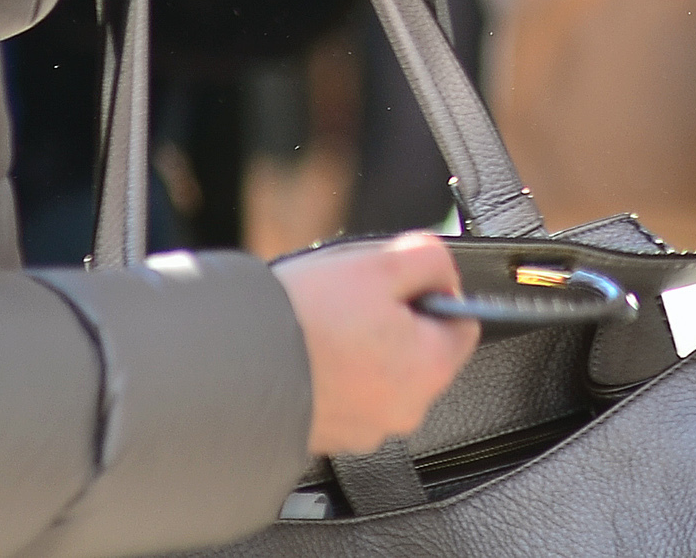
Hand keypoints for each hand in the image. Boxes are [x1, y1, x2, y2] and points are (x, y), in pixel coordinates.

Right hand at [276, 232, 479, 455]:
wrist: (233, 364)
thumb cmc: (308, 318)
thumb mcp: (381, 263)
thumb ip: (429, 259)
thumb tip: (443, 271)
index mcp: (431, 369)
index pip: (461, 323)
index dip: (434, 292)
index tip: (404, 282)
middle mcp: (404, 409)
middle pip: (419, 350)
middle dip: (394, 320)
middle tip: (356, 299)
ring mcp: (364, 429)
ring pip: (379, 373)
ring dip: (362, 348)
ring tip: (325, 325)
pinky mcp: (327, 436)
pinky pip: (344, 395)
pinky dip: (333, 373)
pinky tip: (308, 351)